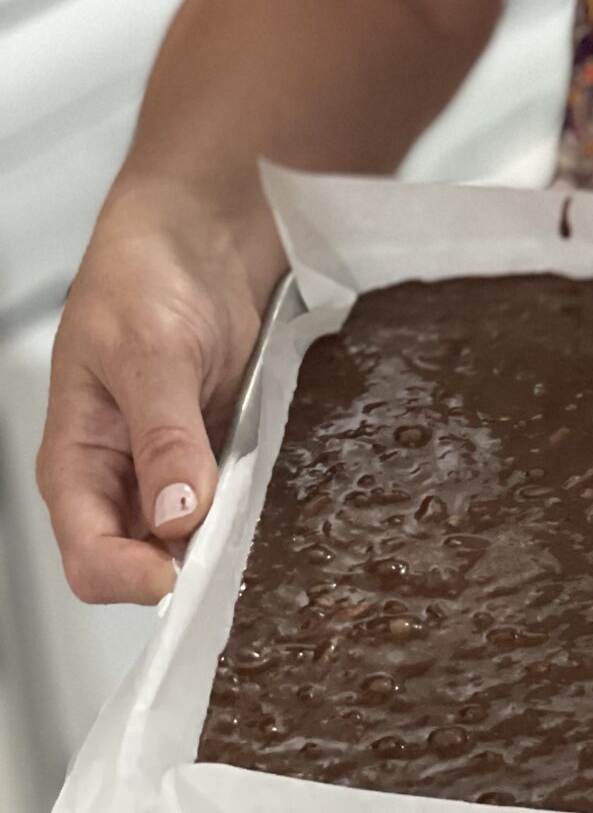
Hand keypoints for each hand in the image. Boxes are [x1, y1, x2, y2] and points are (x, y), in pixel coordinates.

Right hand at [37, 177, 280, 603]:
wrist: (201, 232)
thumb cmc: (146, 277)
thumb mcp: (151, 354)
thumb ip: (164, 438)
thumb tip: (175, 516)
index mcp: (79, 461)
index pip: (88, 557)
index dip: (130, 580)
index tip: (181, 575)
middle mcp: (124, 476)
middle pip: (147, 564)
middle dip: (192, 572)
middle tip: (244, 559)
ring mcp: (178, 468)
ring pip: (200, 541)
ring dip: (234, 547)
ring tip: (274, 543)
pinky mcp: (224, 452)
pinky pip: (241, 503)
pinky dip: (262, 513)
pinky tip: (292, 510)